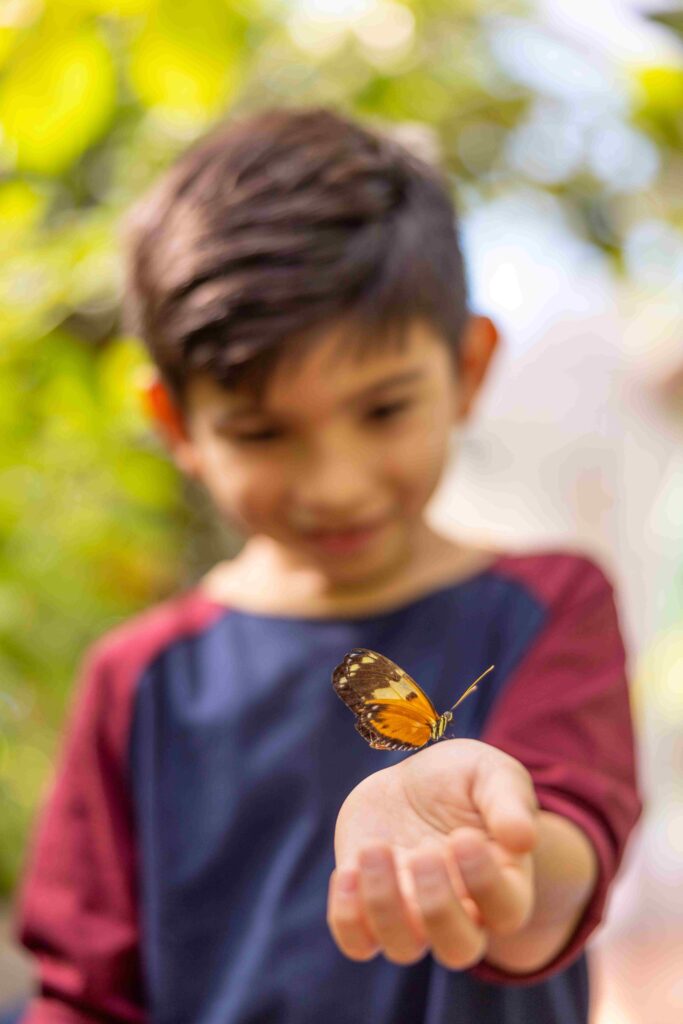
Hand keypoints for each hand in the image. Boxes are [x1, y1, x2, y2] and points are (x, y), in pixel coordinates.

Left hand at [327, 739, 538, 969]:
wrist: (414, 782)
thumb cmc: (464, 780)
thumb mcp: (492, 773)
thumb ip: (509, 801)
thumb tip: (523, 838)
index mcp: (503, 882)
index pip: (507, 910)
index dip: (485, 882)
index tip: (463, 836)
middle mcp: (462, 912)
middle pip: (458, 949)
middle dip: (437, 907)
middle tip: (423, 852)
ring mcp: (413, 914)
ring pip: (403, 948)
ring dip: (384, 906)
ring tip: (375, 849)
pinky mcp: (369, 906)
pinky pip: (357, 941)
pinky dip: (347, 917)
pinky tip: (348, 870)